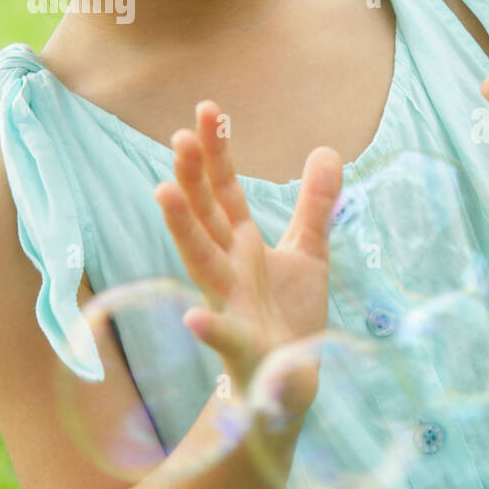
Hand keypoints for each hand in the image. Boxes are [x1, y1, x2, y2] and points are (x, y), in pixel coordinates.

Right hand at [152, 101, 342, 412]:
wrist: (289, 379)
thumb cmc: (289, 313)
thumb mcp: (307, 252)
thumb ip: (314, 204)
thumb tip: (327, 150)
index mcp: (242, 245)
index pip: (224, 191)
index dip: (217, 152)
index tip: (208, 110)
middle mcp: (228, 269)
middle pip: (205, 217)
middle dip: (192, 178)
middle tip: (179, 137)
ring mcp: (229, 306)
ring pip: (201, 264)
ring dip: (182, 230)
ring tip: (162, 193)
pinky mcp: (241, 348)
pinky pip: (222, 338)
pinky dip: (208, 329)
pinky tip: (192, 320)